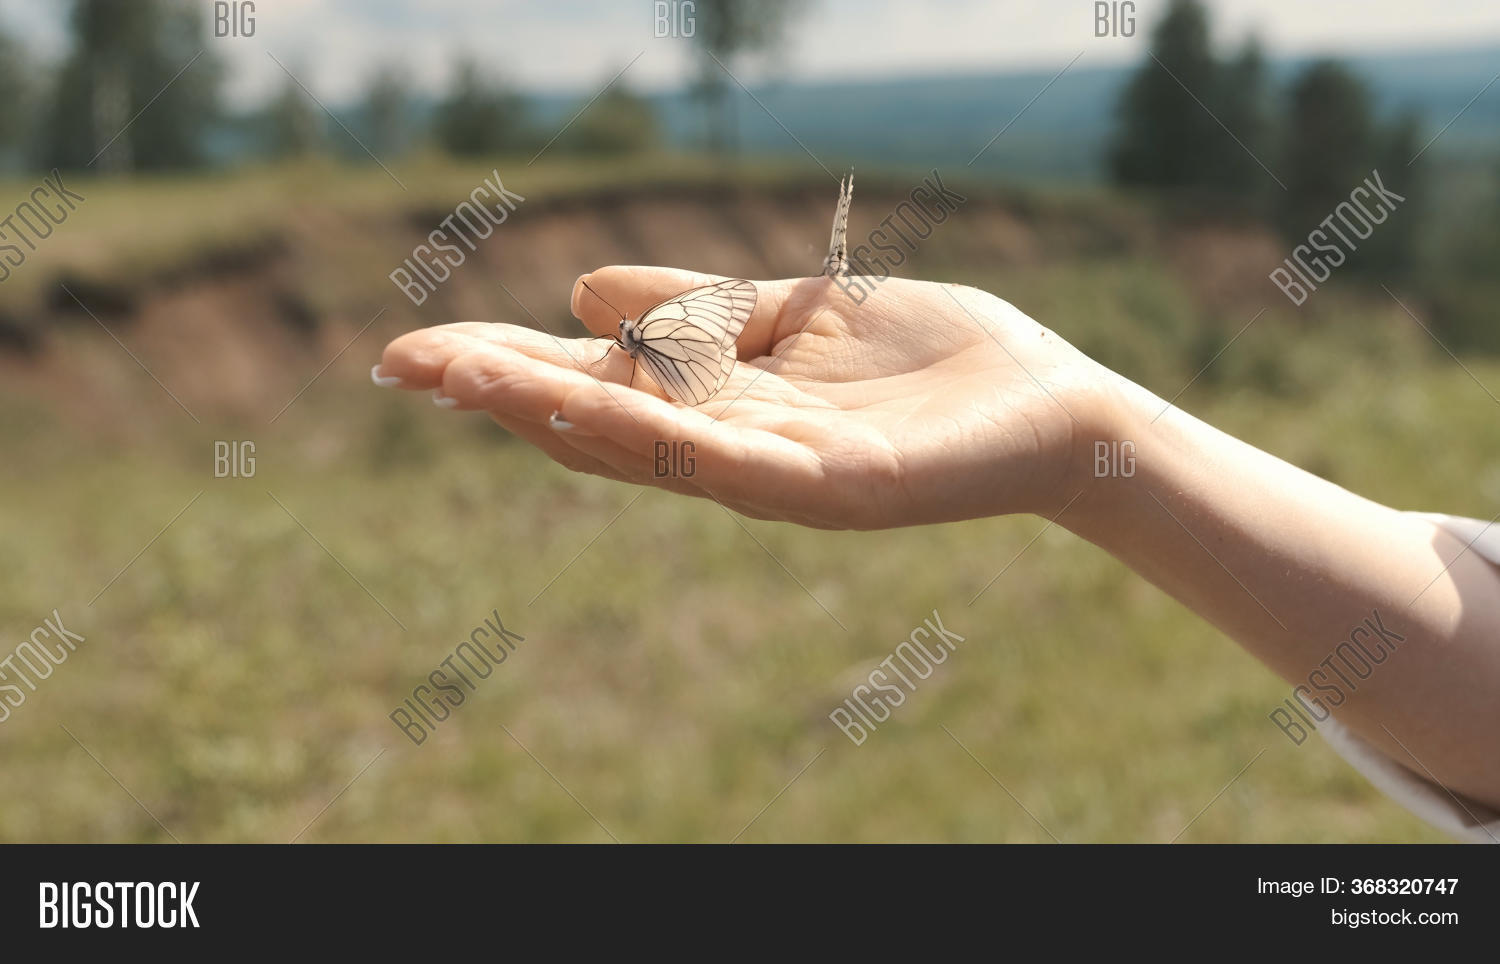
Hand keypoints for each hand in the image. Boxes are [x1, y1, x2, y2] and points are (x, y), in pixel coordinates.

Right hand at [374, 266, 1117, 528]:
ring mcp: (780, 476)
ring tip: (468, 378)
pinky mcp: (835, 487)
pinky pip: (733, 462)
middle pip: (602, 424)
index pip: (599, 387)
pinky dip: (660, 436)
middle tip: (403, 364)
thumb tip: (583, 294)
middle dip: (505, 392)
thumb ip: (700, 310)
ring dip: (556, 414)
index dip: (512, 368)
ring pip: (650, 448)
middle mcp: (734, 449)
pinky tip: (592, 407)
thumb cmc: (929, 358)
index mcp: (723, 405)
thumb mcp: (794, 312)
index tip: (421, 348)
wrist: (1048, 404)